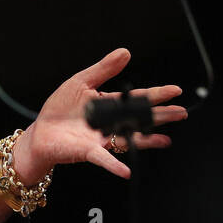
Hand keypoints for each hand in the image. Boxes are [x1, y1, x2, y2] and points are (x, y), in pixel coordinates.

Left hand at [13, 48, 186, 181]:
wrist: (40, 131)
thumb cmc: (59, 108)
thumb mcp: (80, 82)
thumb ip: (103, 69)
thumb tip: (125, 52)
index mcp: (109, 105)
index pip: (136, 98)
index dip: (156, 94)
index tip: (175, 91)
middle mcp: (110, 123)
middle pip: (139, 119)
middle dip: (160, 116)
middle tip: (181, 113)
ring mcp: (101, 139)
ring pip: (129, 140)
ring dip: (148, 140)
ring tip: (165, 139)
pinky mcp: (88, 151)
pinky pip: (103, 159)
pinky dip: (114, 165)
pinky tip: (126, 171)